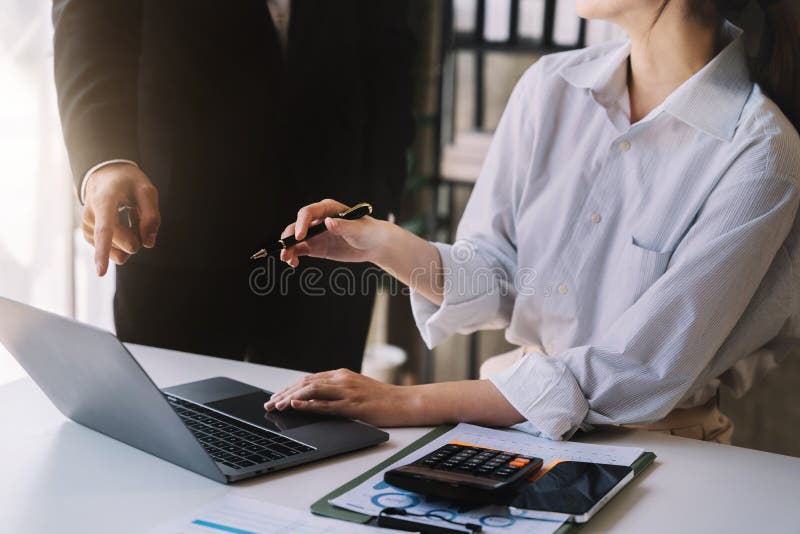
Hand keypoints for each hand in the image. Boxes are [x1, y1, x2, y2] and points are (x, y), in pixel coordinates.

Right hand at [82, 163, 160, 275]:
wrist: (104, 176)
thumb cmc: (128, 182)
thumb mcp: (146, 189)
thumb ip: (152, 216)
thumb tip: (148, 244)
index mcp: (104, 202)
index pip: (105, 230)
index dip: (104, 250)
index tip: (100, 272)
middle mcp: (91, 216)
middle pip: (126, 243)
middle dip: (141, 236)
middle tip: (137, 214)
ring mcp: (87, 229)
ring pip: (122, 252)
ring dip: (132, 239)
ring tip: (126, 217)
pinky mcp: (89, 238)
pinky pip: (117, 253)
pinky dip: (125, 242)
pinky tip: (121, 225)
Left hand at [264, 368, 412, 426]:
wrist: (404, 402)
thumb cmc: (382, 399)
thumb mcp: (356, 389)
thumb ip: (337, 390)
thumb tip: (315, 399)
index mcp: (342, 375)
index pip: (308, 379)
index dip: (289, 388)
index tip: (275, 397)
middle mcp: (342, 379)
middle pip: (306, 382)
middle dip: (283, 393)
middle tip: (269, 404)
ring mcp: (347, 391)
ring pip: (312, 390)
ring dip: (290, 398)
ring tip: (276, 405)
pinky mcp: (353, 405)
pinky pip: (326, 404)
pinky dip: (309, 404)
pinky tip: (296, 405)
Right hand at [279, 198, 390, 266]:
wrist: (373, 244)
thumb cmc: (368, 231)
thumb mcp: (358, 229)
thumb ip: (343, 226)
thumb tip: (328, 222)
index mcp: (327, 209)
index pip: (308, 213)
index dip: (302, 223)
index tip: (300, 236)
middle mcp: (317, 220)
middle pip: (297, 226)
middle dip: (289, 237)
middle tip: (285, 250)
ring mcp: (315, 234)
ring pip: (295, 239)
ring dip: (288, 248)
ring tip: (286, 259)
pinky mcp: (316, 247)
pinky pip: (300, 250)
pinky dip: (294, 256)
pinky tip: (293, 263)